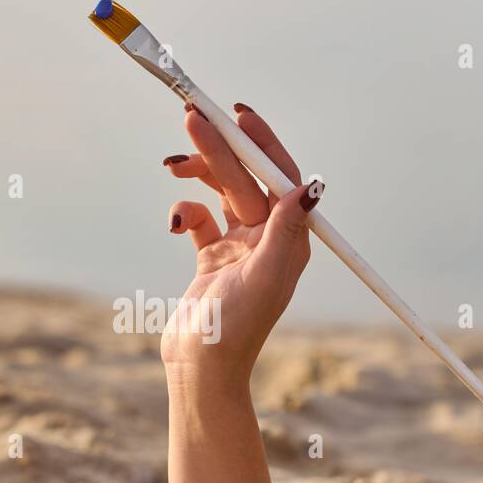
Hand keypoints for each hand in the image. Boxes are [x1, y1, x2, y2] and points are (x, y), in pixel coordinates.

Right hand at [160, 104, 323, 384]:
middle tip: (191, 114)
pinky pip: (198, 218)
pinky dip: (184, 212)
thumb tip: (311, 187)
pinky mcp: (211, 257)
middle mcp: (267, 238)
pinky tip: (174, 224)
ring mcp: (238, 246)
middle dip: (219, 146)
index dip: (261, 142)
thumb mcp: (265, 277)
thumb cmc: (235, 329)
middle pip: (243, 177)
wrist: (200, 368)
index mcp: (288, 239)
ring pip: (219, 191)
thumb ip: (286, 230)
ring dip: (197, 173)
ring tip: (171, 162)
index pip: (278, 176)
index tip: (238, 114)